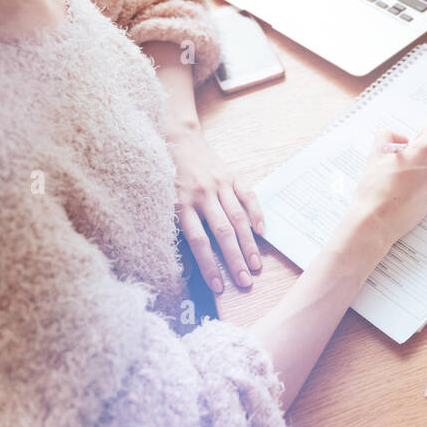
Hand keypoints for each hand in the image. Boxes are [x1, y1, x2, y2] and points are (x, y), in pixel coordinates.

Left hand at [168, 121, 265, 294]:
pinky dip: (257, 213)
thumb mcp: (164, 202)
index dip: (209, 265)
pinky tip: (262, 232)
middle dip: (234, 260)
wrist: (178, 140)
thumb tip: (186, 266)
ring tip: (256, 265)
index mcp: (182, 204)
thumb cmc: (168, 177)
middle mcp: (202, 195)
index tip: (219, 286)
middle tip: (245, 282)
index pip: (198, 241)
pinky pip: (248, 195)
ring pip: (238, 218)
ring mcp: (219, 184)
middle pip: (222, 233)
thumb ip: (176, 229)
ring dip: (248, 244)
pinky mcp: (232, 175)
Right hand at [336, 120, 426, 266]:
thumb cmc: (375, 190)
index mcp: (426, 152)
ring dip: (419, 170)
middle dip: (416, 154)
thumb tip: (401, 140)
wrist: (375, 223)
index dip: (423, 130)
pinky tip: (403, 193)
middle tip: (396, 166)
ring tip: (397, 182)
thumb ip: (389, 136)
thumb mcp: (376, 153)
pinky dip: (420, 184)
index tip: (412, 142)